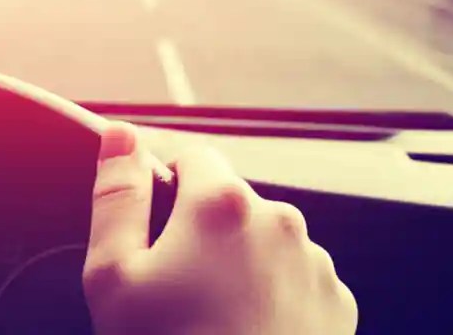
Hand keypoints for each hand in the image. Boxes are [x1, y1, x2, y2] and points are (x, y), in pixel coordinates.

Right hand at [83, 123, 356, 334]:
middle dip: (197, 231)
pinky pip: (293, 282)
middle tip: (167, 290)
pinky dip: (268, 298)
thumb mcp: (114, 277)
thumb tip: (120, 136)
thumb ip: (116, 196)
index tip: (146, 226)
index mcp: (223, 204)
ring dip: (235, 265)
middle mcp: (281, 223)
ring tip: (206, 321)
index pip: (189, 154)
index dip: (160, 183)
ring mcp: (316, 267)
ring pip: (261, 243)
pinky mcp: (338, 309)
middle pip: (226, 201)